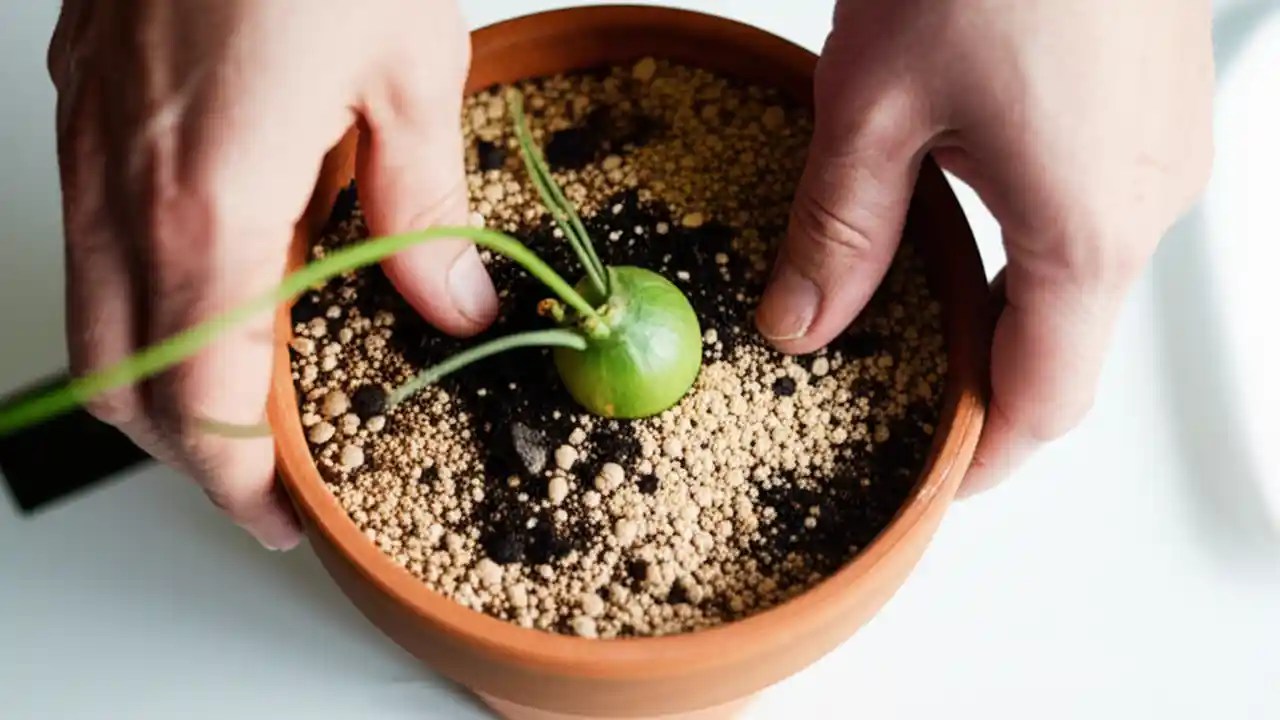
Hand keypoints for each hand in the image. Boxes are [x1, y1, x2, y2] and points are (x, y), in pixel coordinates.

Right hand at [47, 0, 492, 548]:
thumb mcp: (412, 66)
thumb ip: (421, 205)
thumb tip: (445, 302)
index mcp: (211, 199)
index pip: (203, 398)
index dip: (242, 481)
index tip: (287, 517)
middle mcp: (123, 184)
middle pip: (121, 381)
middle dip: (190, 451)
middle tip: (269, 475)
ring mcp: (86, 141)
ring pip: (93, 315)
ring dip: (160, 379)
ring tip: (247, 395)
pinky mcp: (82, 100)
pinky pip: (93, 238)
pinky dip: (144, 296)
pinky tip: (215, 283)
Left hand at [756, 0, 1213, 493]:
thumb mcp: (877, 105)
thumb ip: (840, 231)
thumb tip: (803, 325)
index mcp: (1086, 233)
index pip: (1045, 401)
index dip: (986, 456)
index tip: (931, 477)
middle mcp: (1145, 209)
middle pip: (1064, 346)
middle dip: (981, 379)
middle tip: (896, 387)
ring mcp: (1159, 159)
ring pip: (1076, 280)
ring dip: (999, 302)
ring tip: (911, 293)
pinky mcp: (1150, 116)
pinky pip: (1090, 215)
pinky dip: (1026, 239)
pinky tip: (961, 198)